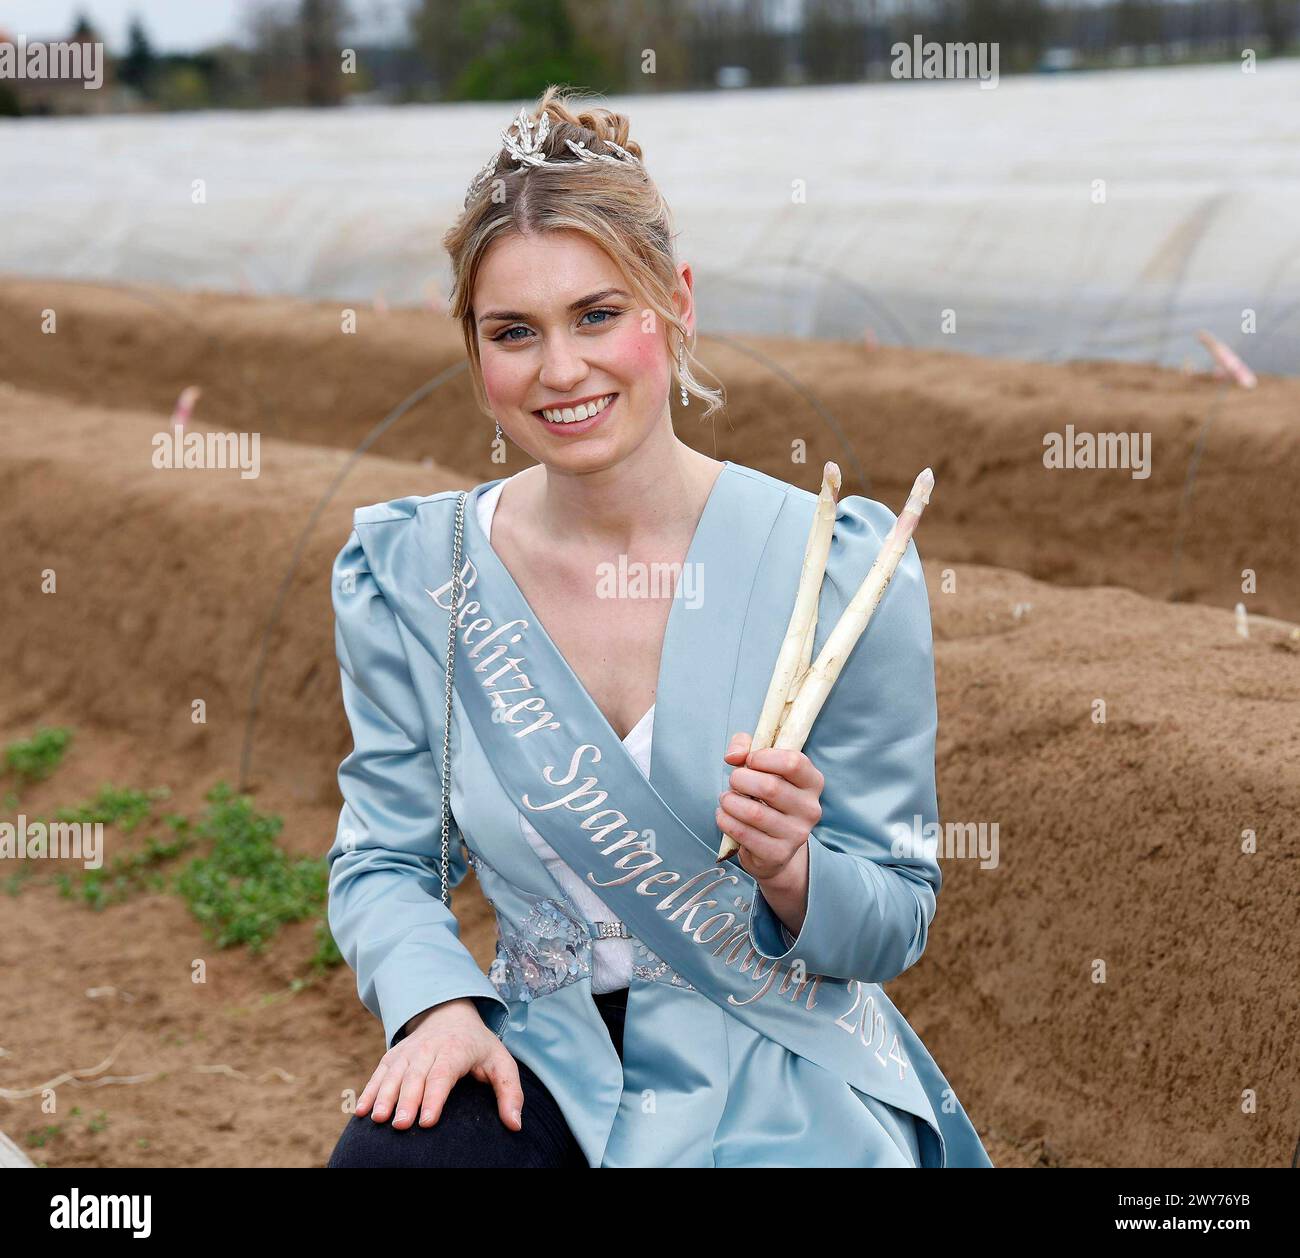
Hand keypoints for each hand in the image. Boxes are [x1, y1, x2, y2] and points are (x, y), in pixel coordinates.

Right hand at [354, 997, 523, 1131]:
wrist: (450, 1013)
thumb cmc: (479, 1046)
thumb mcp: (501, 1062)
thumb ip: (510, 1092)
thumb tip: (515, 1124)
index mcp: (456, 1050)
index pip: (443, 1074)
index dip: (434, 1097)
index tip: (428, 1121)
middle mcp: (429, 1048)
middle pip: (416, 1076)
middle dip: (406, 1100)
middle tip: (400, 1126)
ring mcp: (409, 1051)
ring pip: (394, 1073)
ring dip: (384, 1095)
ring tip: (378, 1119)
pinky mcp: (394, 1055)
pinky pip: (380, 1072)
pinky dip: (370, 1090)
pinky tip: (362, 1111)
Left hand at [717, 730, 823, 882]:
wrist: (773, 847)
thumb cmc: (766, 797)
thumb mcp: (761, 766)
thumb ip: (746, 747)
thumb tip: (733, 756)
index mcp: (812, 782)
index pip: (793, 762)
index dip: (763, 757)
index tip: (749, 761)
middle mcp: (810, 808)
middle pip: (770, 787)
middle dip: (740, 779)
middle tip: (734, 782)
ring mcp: (797, 834)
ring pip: (754, 812)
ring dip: (730, 802)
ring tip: (726, 800)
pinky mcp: (778, 854)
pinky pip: (744, 833)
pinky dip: (726, 821)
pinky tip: (724, 815)